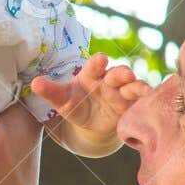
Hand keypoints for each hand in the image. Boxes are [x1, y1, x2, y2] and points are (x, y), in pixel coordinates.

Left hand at [31, 54, 150, 145]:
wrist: (91, 125)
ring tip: (141, 89)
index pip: (94, 66)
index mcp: (90, 75)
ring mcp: (122, 92)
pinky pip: (141, 100)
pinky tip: (151, 99)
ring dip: (137, 86)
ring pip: (132, 86)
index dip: (98, 62)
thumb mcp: (62, 101)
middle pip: (117, 73)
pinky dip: (146, 99)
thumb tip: (34, 84)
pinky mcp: (131, 105)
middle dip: (121, 73)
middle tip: (125, 75)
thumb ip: (50, 92)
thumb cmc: (75, 106)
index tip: (100, 59)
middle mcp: (108, 80)